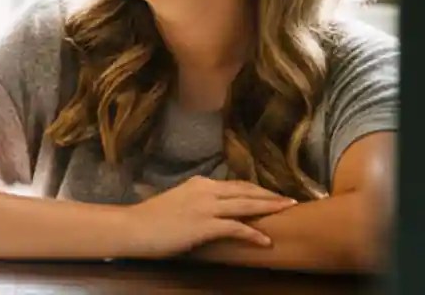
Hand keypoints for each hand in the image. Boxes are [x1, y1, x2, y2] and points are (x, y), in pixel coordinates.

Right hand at [122, 175, 296, 257]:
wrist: (134, 228)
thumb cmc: (151, 219)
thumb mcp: (177, 202)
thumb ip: (196, 202)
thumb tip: (209, 210)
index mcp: (200, 183)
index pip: (236, 184)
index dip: (257, 190)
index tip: (272, 194)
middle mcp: (206, 190)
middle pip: (246, 191)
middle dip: (270, 196)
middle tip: (290, 200)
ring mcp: (206, 207)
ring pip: (246, 205)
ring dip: (269, 208)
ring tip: (288, 211)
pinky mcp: (204, 225)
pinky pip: (236, 228)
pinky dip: (253, 234)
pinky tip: (266, 241)